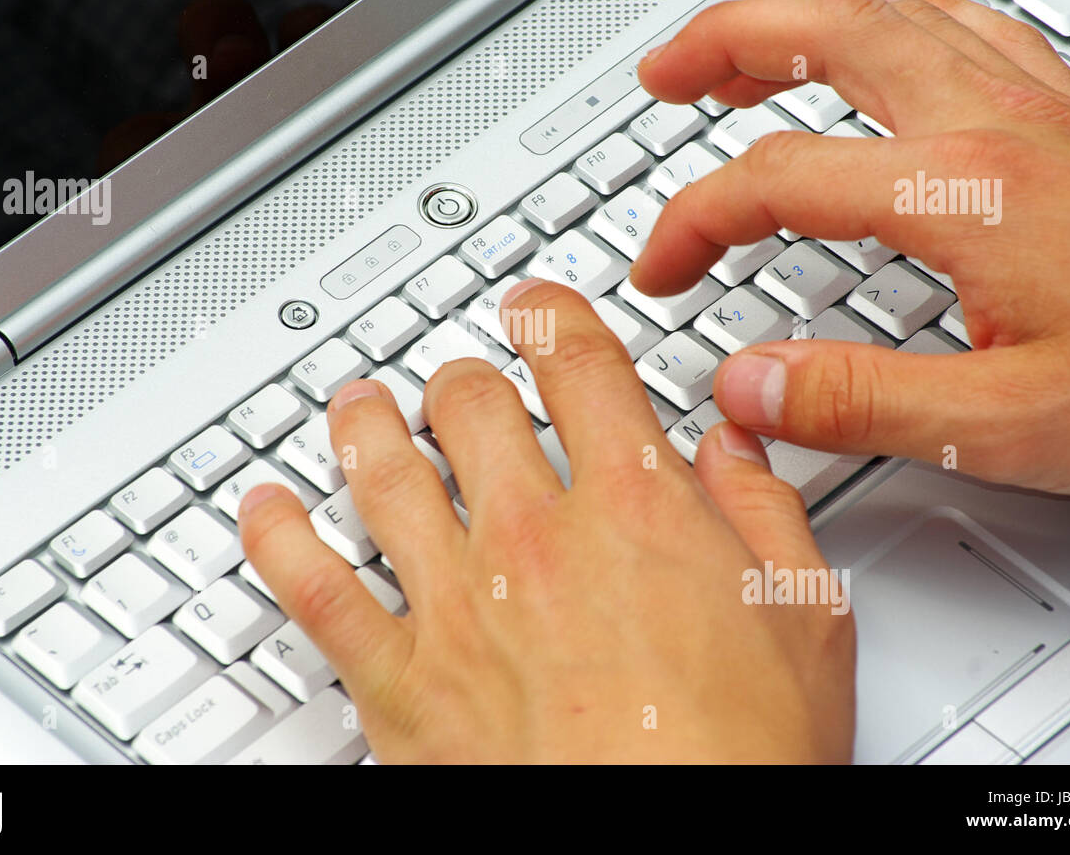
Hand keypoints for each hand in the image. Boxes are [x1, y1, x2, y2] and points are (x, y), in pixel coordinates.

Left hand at [238, 279, 854, 762]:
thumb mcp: (803, 621)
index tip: (533, 311)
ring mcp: (455, 604)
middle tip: (461, 382)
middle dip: (464, 379)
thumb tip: (736, 448)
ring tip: (359, 407)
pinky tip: (267, 512)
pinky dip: (279, 540)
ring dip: (365, 426)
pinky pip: (314, 588)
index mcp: (633, 507)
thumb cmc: (733, 758)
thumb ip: (764, 513)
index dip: (549, 317)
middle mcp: (532, 538)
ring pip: (381, 472)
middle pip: (469, 405)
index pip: (576, 365)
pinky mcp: (400, 679)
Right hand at [632, 0, 1069, 495]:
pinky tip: (880, 52)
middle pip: (825, 36)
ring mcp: (1036, 108)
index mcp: (960, 193)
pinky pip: (966, 28)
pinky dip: (893, 25)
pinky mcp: (1069, 117)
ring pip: (893, 14)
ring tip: (742, 53)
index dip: (693, 220)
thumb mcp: (1005, 425)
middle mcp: (993, 126)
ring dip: (799, 24)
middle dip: (722, 47)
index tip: (663, 270)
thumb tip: (747, 383)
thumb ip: (858, 403)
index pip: (776, 180)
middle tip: (663, 79)